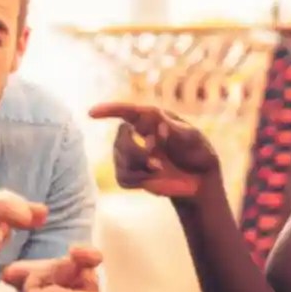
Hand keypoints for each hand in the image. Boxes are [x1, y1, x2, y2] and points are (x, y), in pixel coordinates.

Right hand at [88, 102, 219, 197]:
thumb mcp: (193, 139)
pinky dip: (139, 180)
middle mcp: (136, 134)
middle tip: (158, 163)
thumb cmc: (198, 153)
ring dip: (142, 168)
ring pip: (121, 160)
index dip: (108, 111)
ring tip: (160, 169)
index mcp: (151, 119)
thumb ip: (175, 130)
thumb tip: (158, 120)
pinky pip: (123, 178)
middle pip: (121, 140)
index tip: (92, 113)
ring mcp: (131, 154)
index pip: (125, 111)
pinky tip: (153, 179)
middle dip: (138, 153)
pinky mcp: (129, 174)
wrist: (199, 179)